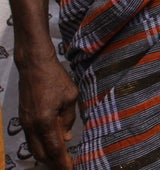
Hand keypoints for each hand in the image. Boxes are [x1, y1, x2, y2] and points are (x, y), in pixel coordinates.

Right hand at [17, 53, 77, 169]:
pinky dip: (41, 145)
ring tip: (60, 160)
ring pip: (34, 147)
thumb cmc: (55, 78)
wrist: (34, 66)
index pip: (54, 149)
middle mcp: (32, 126)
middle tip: (66, 167)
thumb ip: (68, 119)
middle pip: (41, 153)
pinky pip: (31, 138)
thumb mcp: (70, 98)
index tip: (70, 169)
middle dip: (53, 163)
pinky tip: (51, 145)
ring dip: (47, 156)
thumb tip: (65, 137)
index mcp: (45, 122)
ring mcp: (25, 123)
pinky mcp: (23, 118)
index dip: (62, 162)